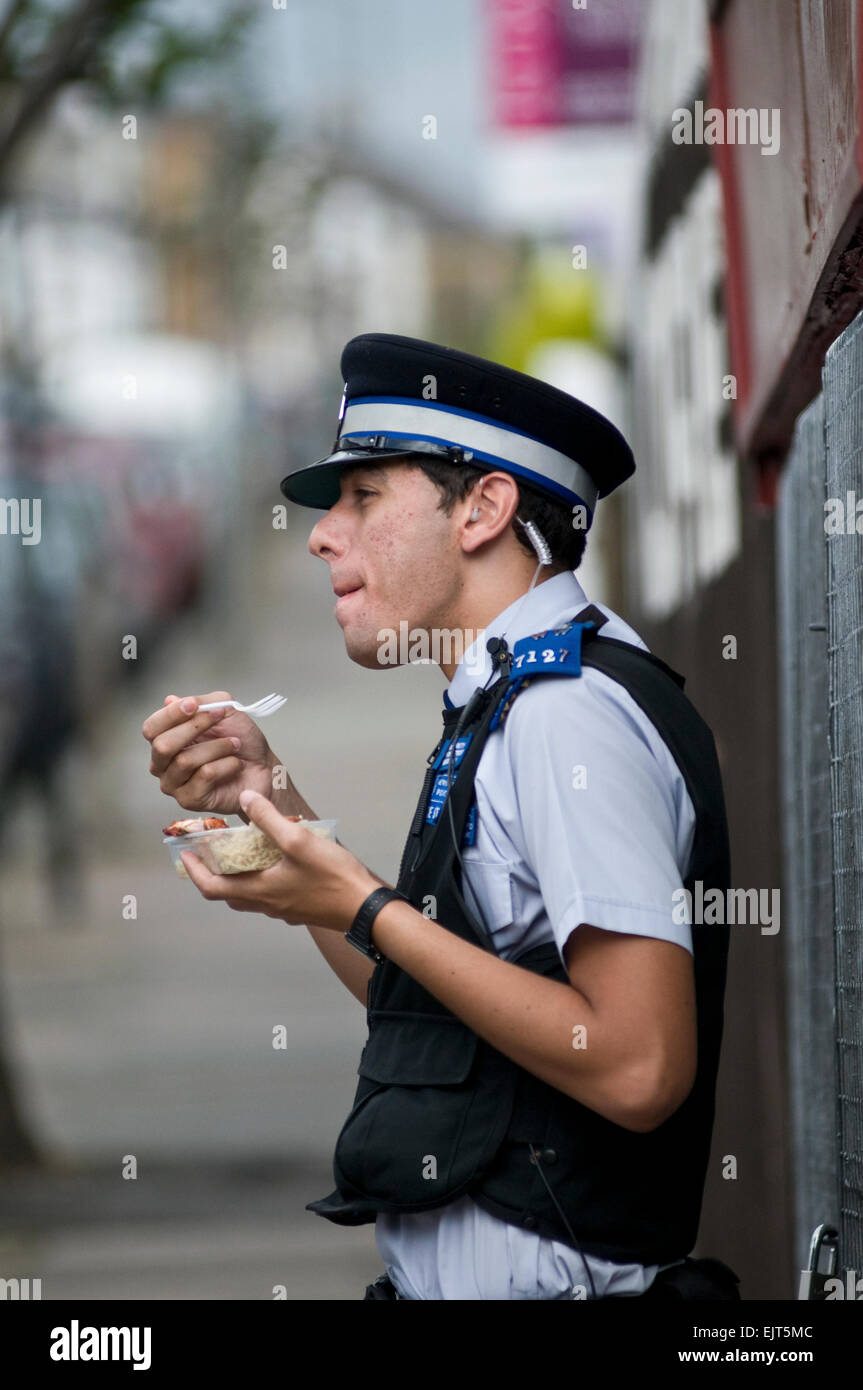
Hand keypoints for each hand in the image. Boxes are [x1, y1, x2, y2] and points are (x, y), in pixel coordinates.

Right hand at [143, 692, 281, 815]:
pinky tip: (235, 765)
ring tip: (235, 744)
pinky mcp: (190, 800)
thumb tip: (170, 700)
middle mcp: (163, 764)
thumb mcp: (224, 710)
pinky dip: (226, 764)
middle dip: (195, 727)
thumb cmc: (242, 741)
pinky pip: (204, 775)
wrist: (263, 769)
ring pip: (185, 760)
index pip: (152, 728)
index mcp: (165, 740)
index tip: (193, 704)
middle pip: (162, 745)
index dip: (170, 715)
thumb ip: (199, 703)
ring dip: (217, 747)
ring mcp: (174, 784)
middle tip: (219, 717)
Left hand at [179, 789, 378, 929]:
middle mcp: (267, 904)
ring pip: (250, 896)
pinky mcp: (300, 908)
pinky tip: (275, 862)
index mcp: (260, 891)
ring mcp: (284, 909)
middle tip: (210, 853)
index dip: (195, 872)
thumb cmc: (334, 877)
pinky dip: (260, 880)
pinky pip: (270, 896)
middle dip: (214, 874)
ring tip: (240, 853)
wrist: (366, 908)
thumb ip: (269, 820)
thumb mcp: (298, 840)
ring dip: (238, 877)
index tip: (186, 856)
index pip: (212, 888)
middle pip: (229, 894)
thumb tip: (247, 800)